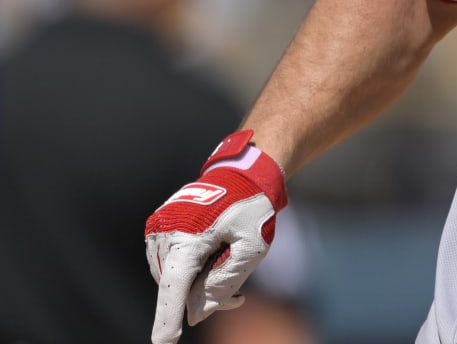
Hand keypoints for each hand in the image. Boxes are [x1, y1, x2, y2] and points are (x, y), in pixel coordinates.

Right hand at [144, 129, 287, 343]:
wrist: (243, 175)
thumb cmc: (252, 209)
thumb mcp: (253, 247)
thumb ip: (226, 281)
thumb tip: (196, 314)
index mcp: (188, 237)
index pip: (174, 286)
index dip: (168, 316)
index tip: (164, 342)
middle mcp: (164, 232)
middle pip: (177, 285)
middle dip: (203, 295)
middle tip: (237, 297)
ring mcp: (157, 229)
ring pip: (172, 277)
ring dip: (197, 283)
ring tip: (226, 267)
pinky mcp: (157, 227)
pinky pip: (169, 263)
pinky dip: (189, 270)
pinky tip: (212, 258)